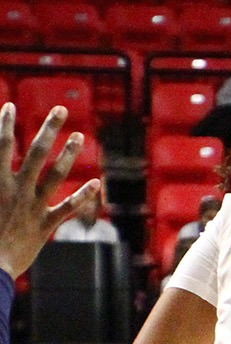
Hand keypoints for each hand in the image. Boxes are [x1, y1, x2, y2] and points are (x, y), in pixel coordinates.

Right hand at [0, 104, 100, 277]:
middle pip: (34, 152)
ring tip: (80, 136)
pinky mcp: (44, 225)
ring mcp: (32, 207)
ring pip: (55, 175)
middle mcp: (15, 190)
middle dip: (48, 129)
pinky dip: (82, 195)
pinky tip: (97, 183)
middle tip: (62, 110)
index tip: (8, 106)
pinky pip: (67, 208)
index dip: (3, 124)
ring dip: (68, 154)